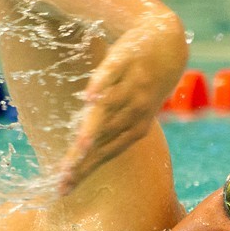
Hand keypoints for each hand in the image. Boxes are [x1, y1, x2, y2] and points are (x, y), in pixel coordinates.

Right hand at [56, 29, 176, 195]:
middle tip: (64, 176)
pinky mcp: (126, 58)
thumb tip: (79, 156)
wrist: (166, 42)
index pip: (106, 153)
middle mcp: (135, 109)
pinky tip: (89, 96)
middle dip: (84, 159)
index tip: (63, 188)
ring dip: (95, 128)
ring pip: (110, 109)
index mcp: (135, 126)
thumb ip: (107, 131)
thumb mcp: (130, 111)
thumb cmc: (140, 84)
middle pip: (105, 138)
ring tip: (79, 147)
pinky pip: (112, 73)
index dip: (85, 171)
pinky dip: (102, 84)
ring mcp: (132, 84)